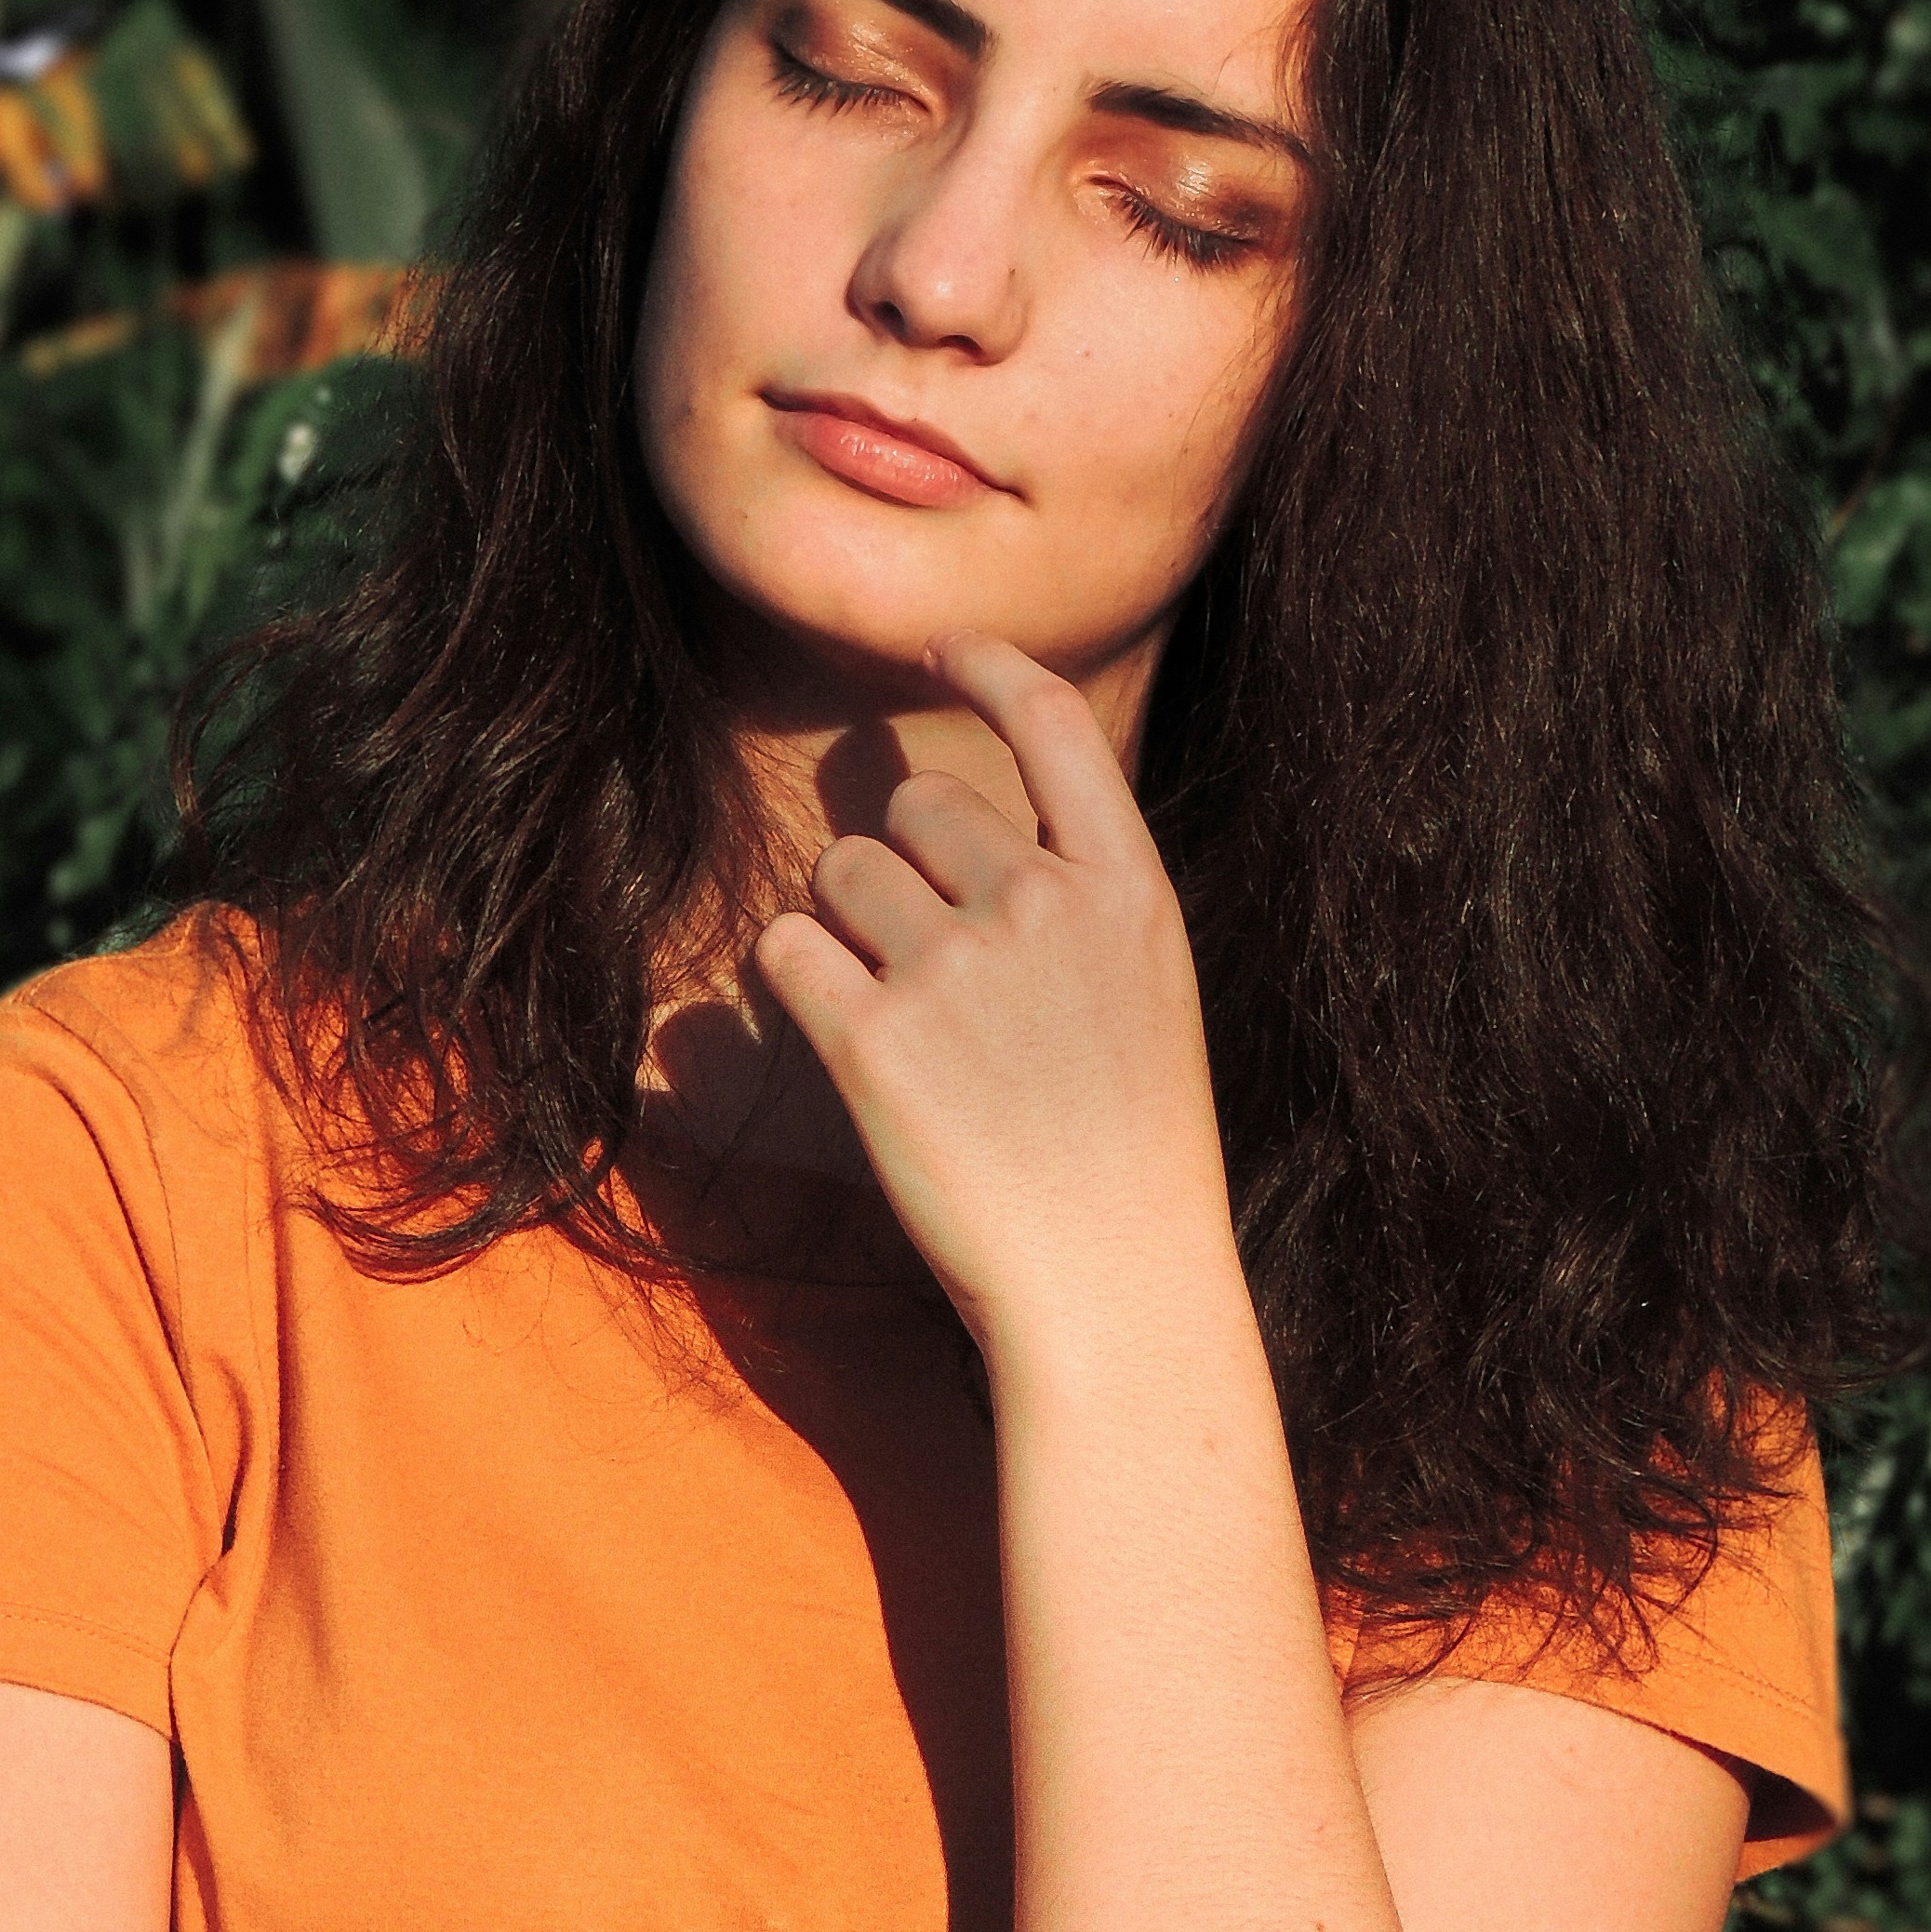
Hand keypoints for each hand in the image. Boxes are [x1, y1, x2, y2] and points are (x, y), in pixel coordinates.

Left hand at [752, 636, 1234, 1352]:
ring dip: (839, 924)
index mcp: (1127, 890)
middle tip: (929, 970)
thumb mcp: (1144, 998)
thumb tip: (960, 841)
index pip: (1054, 726)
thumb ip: (1074, 905)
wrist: (1111, 1285)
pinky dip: (791, 981)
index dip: (991, 667)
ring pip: (839, 872)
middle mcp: (1044, 906)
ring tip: (897, 1019)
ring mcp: (957, 968)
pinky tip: (839, 1039)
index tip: (945, 646)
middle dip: (899, 867)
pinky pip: (785, 950)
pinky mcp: (872, 1038)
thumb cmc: (1127, 1155)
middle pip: (917, 809)